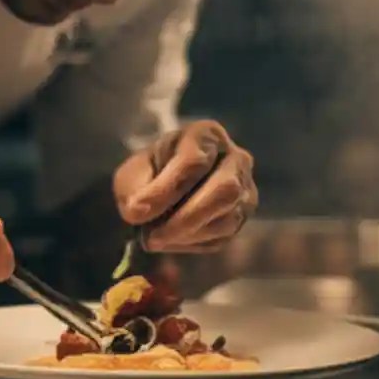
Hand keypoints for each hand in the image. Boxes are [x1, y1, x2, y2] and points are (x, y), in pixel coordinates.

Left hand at [112, 120, 257, 252]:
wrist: (165, 190)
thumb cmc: (150, 174)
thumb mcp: (133, 174)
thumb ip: (134, 189)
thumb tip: (138, 212)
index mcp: (206, 135)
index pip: (194, 161)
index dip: (165, 190)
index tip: (136, 212)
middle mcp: (236, 158)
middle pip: (224, 189)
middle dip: (185, 219)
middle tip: (152, 238)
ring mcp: (245, 189)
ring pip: (228, 218)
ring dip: (187, 234)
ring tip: (155, 238)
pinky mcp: (242, 217)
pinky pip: (223, 236)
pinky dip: (193, 243)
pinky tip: (172, 240)